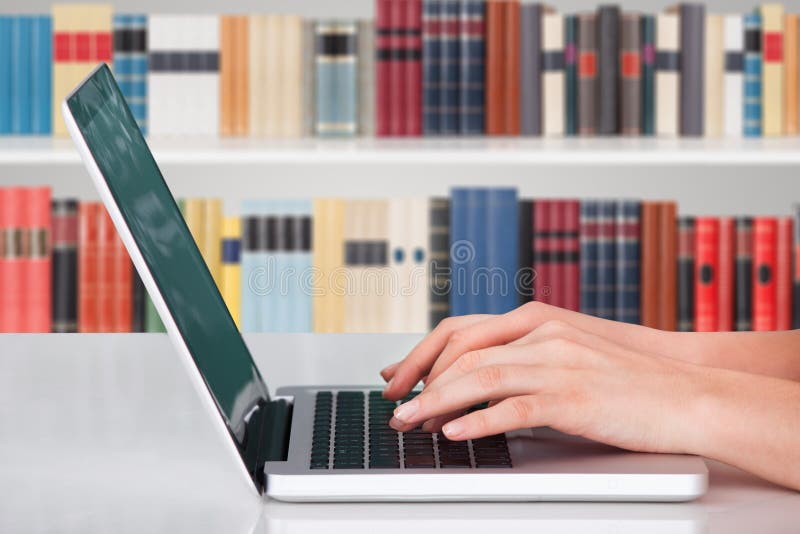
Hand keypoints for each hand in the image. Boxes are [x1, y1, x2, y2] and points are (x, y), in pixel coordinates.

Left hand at [387, 319, 707, 454]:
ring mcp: (557, 362)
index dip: (422, 353)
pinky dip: (479, 419)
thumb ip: (524, 355)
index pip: (461, 330)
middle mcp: (541, 334)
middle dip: (419, 379)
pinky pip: (515, 407)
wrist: (685, 388)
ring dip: (436, 401)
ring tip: (410, 423)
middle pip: (461, 352)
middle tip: (394, 405)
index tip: (396, 375)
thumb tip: (478, 377)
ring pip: (479, 376)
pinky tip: (456, 432)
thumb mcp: (568, 350)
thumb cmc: (626, 375)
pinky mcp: (574, 396)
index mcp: (536, 319)